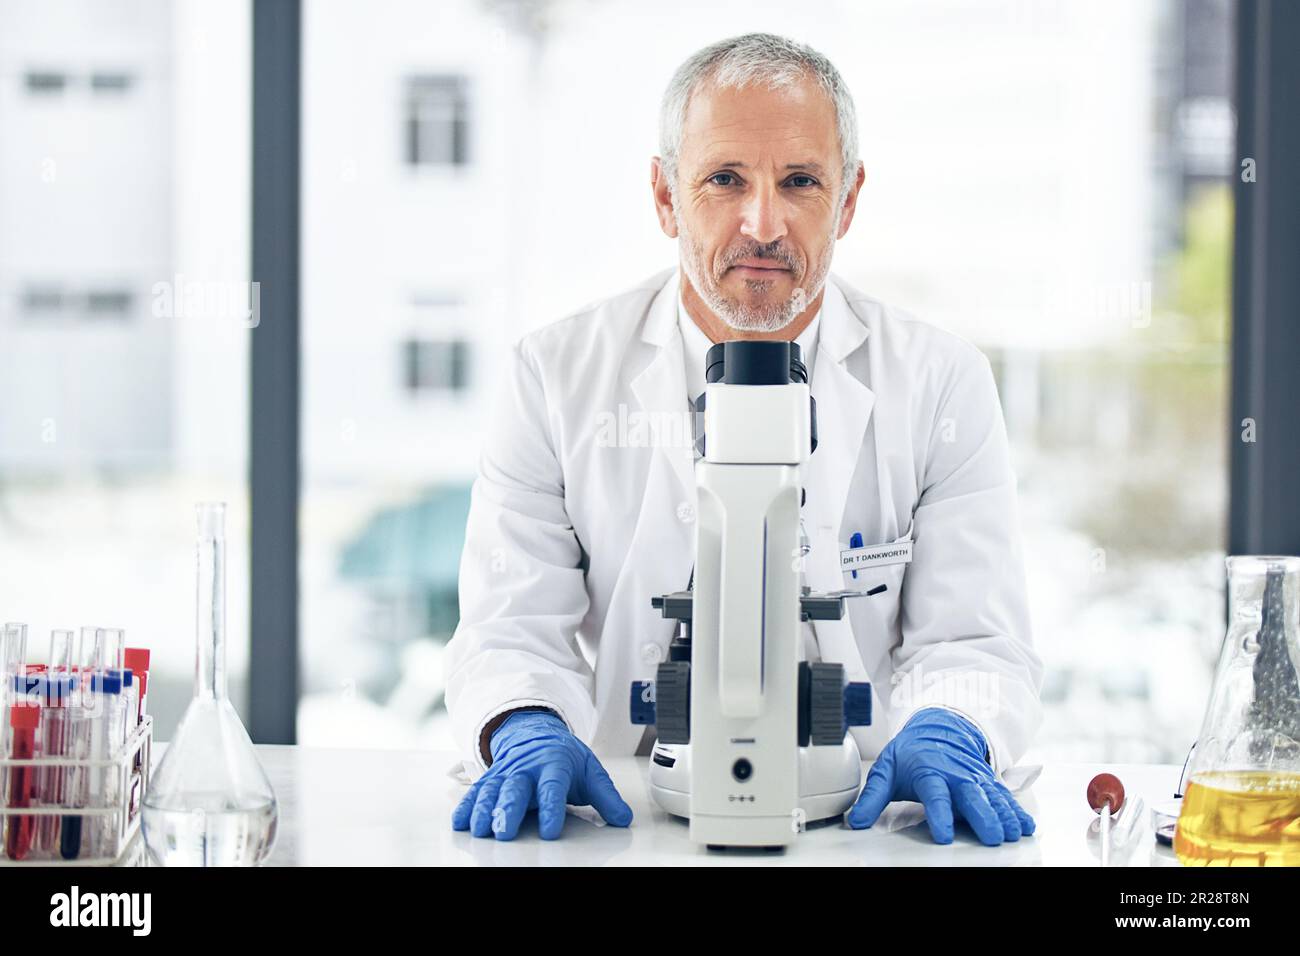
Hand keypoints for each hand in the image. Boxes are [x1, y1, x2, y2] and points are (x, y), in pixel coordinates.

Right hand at [452, 711, 633, 839]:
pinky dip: (466, 806)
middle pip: (515, 789)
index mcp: (554, 765)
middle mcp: (526, 769)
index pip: (553, 788)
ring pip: (492, 791)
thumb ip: (606, 796)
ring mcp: (505, 774)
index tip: (551, 831)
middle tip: (504, 831)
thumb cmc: (564, 757)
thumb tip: (623, 818)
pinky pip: (475, 792)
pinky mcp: (490, 780)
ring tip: (480, 830)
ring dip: (484, 810)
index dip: (552, 809)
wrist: (535, 732)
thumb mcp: (589, 771)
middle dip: (508, 810)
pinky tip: (460, 822)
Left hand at [846, 707, 1033, 845]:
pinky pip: (1005, 797)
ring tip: (1013, 833)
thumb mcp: (886, 769)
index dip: (940, 815)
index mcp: (929, 772)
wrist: (939, 726)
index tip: (944, 835)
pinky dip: (1017, 811)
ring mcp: (975, 778)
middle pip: (971, 796)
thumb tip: (855, 821)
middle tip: (993, 836)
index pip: (935, 795)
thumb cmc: (911, 752)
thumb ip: (872, 798)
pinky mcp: (988, 782)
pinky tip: (1026, 826)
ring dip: (1005, 815)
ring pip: (992, 797)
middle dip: (983, 816)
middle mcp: (956, 775)